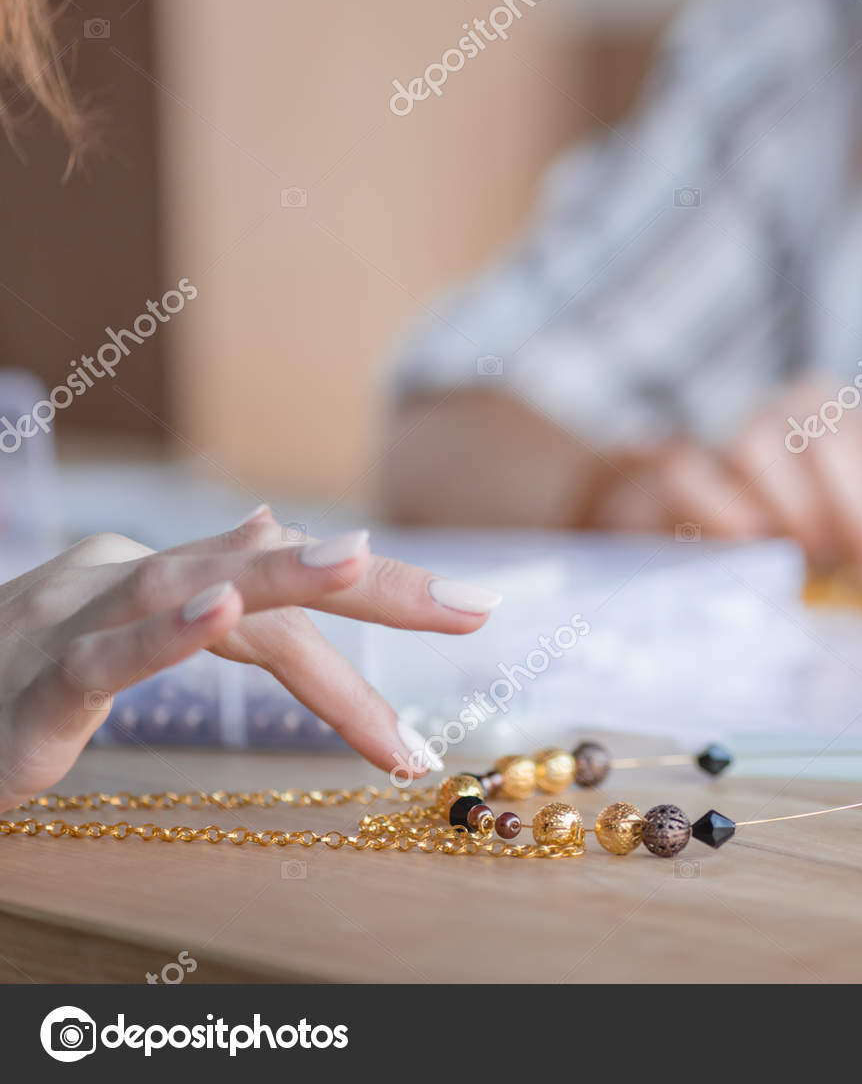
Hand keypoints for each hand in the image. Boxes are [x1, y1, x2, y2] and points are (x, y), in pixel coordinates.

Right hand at [0, 507, 502, 806]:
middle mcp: (133, 576)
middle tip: (468, 604)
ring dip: (279, 572)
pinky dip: (162, 632)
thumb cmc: (29, 665)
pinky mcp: (38, 679)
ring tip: (358, 560)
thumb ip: (204, 584)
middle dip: (372, 585)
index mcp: (170, 575)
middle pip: (267, 568)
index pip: (295, 585)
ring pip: (191, 584)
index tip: (477, 609)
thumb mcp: (126, 622)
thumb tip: (268, 524)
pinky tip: (218, 612)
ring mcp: (82, 617)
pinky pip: (105, 654)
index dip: (386, 593)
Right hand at [589, 377, 861, 583]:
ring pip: (758, 447)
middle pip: (827, 431)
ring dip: (797, 508)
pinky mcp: (666, 477)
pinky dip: (724, 512)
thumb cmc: (777, 514)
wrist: (666, 509)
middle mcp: (776, 413)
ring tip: (818, 562)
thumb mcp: (851, 514)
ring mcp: (717, 438)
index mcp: (828, 413)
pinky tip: (755, 549)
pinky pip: (690, 476)